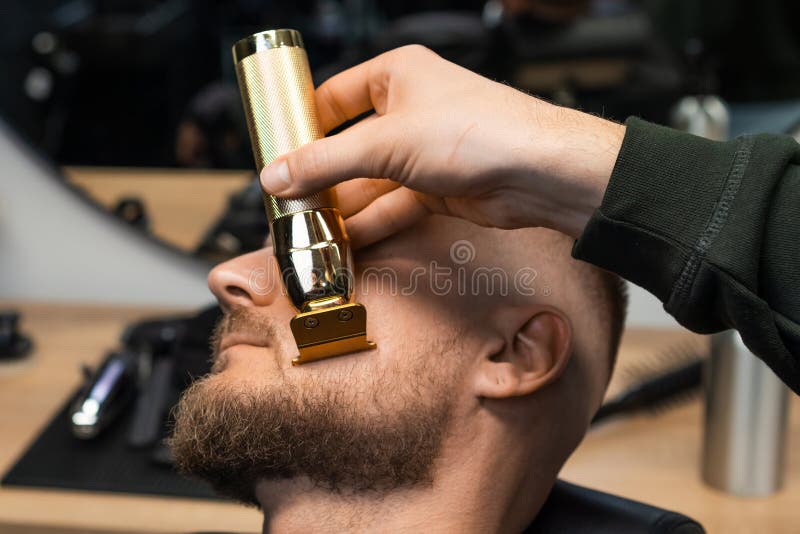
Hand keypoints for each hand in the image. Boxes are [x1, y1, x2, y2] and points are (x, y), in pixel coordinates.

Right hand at [260, 45, 624, 247]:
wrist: (540, 172)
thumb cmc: (479, 130)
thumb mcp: (387, 143)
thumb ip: (326, 162)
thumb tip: (276, 175)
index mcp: (396, 75)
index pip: (332, 98)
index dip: (302, 125)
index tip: (274, 152)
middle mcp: (409, 110)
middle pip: (348, 146)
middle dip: (320, 177)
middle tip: (287, 203)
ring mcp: (424, 151)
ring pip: (369, 182)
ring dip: (342, 208)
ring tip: (309, 232)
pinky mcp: (437, 187)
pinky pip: (392, 206)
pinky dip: (370, 224)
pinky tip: (346, 243)